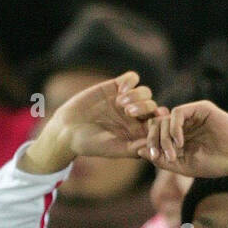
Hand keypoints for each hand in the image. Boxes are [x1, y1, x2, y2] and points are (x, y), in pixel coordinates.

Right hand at [22, 71, 155, 174]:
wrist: (67, 130)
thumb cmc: (90, 144)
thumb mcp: (113, 149)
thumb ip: (133, 149)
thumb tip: (153, 147)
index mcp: (139, 131)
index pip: (158, 123)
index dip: (160, 120)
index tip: (156, 119)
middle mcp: (135, 116)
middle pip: (153, 106)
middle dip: (145, 107)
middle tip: (129, 112)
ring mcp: (126, 100)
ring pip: (145, 92)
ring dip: (137, 96)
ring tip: (121, 103)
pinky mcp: (114, 87)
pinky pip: (132, 78)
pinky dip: (130, 82)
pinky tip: (120, 90)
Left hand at [138, 101, 227, 178]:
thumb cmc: (214, 164)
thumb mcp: (182, 166)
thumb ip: (161, 159)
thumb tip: (137, 150)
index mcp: (178, 135)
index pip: (154, 133)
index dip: (149, 144)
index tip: (152, 157)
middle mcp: (183, 123)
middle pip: (155, 124)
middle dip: (153, 141)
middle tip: (160, 156)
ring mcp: (192, 114)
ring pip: (164, 119)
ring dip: (164, 138)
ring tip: (174, 153)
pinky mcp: (201, 108)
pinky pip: (178, 113)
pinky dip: (174, 128)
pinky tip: (180, 143)